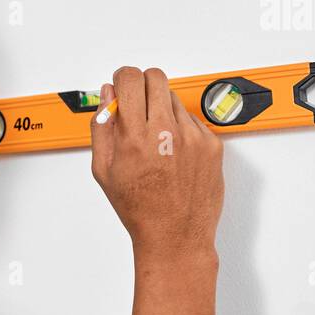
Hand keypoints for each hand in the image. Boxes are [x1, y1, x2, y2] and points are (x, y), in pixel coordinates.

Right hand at [89, 66, 224, 258]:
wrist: (175, 236)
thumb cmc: (139, 209)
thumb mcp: (104, 171)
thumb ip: (102, 128)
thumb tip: (107, 97)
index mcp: (135, 138)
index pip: (130, 79)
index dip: (123, 79)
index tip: (122, 86)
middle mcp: (166, 132)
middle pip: (155, 78)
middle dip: (143, 86)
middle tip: (138, 106)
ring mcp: (193, 137)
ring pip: (174, 98)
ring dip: (162, 109)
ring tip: (156, 140)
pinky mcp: (212, 144)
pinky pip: (192, 120)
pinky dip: (181, 128)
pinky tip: (173, 153)